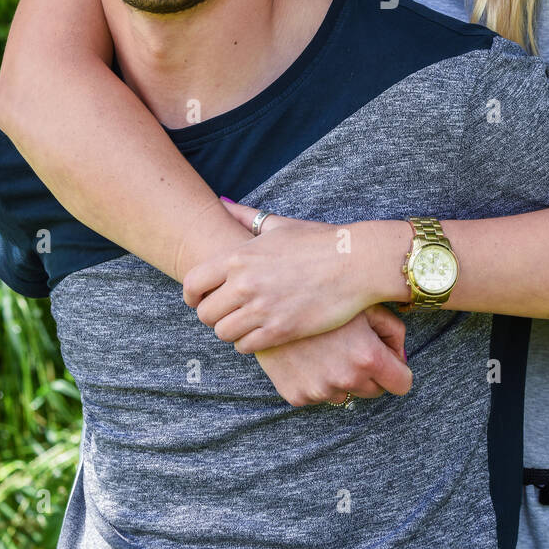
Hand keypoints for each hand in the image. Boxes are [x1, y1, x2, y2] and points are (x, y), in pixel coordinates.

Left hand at [182, 199, 378, 351]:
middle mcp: (244, 283)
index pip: (192, 283)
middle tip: (227, 312)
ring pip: (222, 333)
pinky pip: (245, 347)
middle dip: (213, 314)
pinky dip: (249, 343)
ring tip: (244, 324)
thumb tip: (223, 202)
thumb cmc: (319, 241)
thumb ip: (245, 216)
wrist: (356, 263)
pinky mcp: (279, 331)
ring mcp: (261, 309)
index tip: (199, 299)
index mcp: (239, 256)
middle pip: (205, 313)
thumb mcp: (279, 224)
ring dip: (230, 330)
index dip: (191, 295)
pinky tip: (261, 333)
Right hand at [254, 304, 412, 405]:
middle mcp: (345, 380)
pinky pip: (318, 395)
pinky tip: (308, 356)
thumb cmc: (323, 296)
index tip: (389, 360)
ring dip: (342, 378)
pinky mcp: (296, 396)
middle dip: (370, 373)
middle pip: (374, 391)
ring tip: (327, 349)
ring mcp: (319, 391)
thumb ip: (392, 331)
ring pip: (345, 394)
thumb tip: (401, 357)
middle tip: (354, 347)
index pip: (402, 383)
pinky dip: (317, 380)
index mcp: (367, 357)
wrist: (270, 301)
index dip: (398, 370)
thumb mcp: (365, 305)